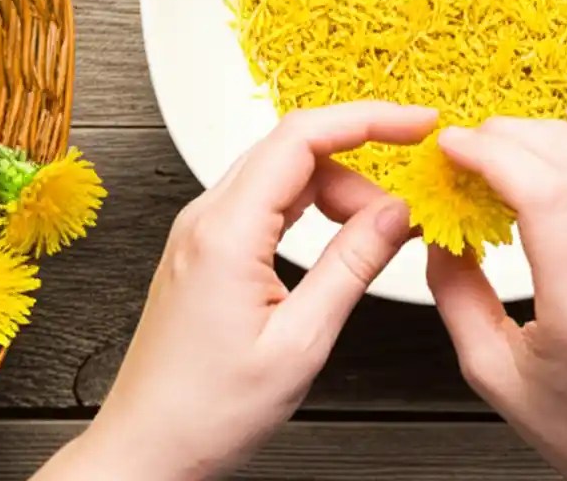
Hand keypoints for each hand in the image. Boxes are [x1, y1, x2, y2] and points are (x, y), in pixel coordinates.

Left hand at [34, 102, 436, 480]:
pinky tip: (337, 241)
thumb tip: (395, 214)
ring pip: (281, 176)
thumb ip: (352, 266)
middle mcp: (205, 219)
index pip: (302, 136)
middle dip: (360, 167)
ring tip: (375, 238)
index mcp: (225, 232)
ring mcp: (200, 232)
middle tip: (404, 214)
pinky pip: (264, 204)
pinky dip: (310, 210)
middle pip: (294, 150)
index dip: (368, 119)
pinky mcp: (204, 251)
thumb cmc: (208, 411)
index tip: (418, 124)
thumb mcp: (300, 342)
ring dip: (337, 193)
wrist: (148, 448)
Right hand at [427, 119, 566, 480]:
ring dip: (546, 137)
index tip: (452, 145)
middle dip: (510, 134)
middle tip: (469, 145)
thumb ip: (456, 297)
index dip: (491, 151)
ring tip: (502, 152)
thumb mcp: (496, 376)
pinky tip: (546, 172)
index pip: (545, 190)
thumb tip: (437, 237)